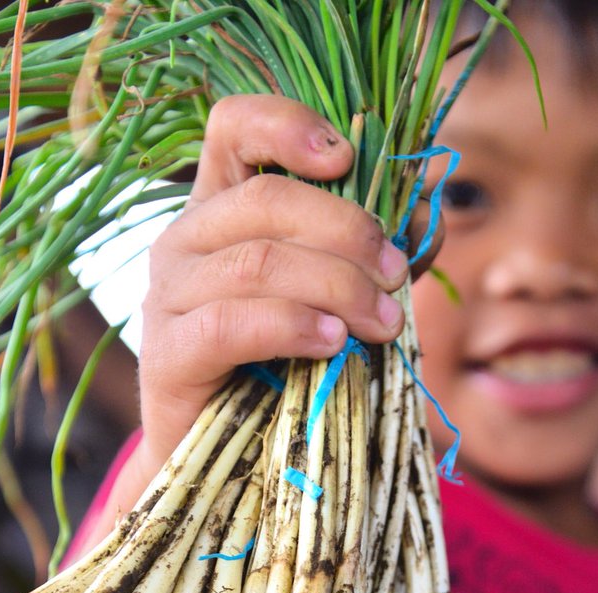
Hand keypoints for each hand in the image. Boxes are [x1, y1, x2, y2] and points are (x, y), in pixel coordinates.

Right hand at [137, 94, 411, 472]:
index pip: (234, 129)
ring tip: (381, 323)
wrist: (225, 462)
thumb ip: (373, 259)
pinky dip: (292, 326)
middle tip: (395, 278)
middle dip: (346, 233)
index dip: (287, 125)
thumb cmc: (281, 372)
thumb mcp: (333, 303)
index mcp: (220, 210)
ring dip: (336, 287)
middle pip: (265, 199)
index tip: (348, 157)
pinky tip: (332, 345)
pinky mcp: (167, 353)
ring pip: (257, 262)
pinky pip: (232, 322)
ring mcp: (167, 295)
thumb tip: (430, 216)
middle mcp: (184, 240)